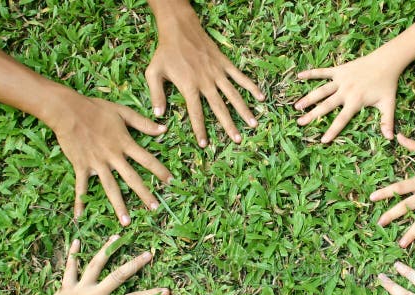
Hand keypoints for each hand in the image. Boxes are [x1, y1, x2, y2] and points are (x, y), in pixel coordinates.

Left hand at [20, 235, 168, 294]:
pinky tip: (76, 241)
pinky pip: (70, 268)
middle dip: (135, 264)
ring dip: (107, 250)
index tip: (166, 290)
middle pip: (118, 276)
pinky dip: (73, 254)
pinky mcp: (65, 287)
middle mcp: (93, 294)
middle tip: (148, 253)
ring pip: (95, 265)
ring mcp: (79, 288)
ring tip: (117, 236)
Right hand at [50, 93, 171, 223]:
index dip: (160, 171)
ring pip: (110, 188)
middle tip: (155, 209)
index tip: (171, 182)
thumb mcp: (122, 112)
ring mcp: (97, 163)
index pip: (147, 160)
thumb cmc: (95, 108)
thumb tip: (164, 129)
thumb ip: (143, 123)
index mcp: (124, 143)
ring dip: (119, 205)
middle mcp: (113, 156)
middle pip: (132, 178)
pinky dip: (80, 201)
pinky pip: (81, 187)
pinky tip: (79, 216)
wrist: (67, 110)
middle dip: (145, 194)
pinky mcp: (81, 166)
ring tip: (126, 221)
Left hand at [145, 4, 264, 146]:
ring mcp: (217, 72)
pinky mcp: (224, 64)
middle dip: (229, 125)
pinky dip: (251, 86)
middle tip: (237, 140)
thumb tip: (159, 115)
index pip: (195, 113)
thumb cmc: (165, 52)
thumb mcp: (154, 73)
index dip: (200, 129)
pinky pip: (240, 77)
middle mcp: (205, 82)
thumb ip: (156, 95)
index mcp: (189, 86)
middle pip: (219, 108)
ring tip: (253, 124)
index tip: (204, 144)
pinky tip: (260, 97)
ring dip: (244, 110)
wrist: (180, 29)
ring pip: (233, 95)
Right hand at [294, 52, 401, 142]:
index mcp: (355, 102)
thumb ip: (386, 121)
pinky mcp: (339, 70)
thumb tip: (390, 138)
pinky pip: (322, 72)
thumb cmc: (387, 84)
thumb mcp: (388, 104)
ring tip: (297, 106)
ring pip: (321, 91)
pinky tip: (299, 75)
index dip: (332, 131)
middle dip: (312, 115)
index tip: (323, 140)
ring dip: (308, 98)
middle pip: (326, 106)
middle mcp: (345, 92)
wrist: (386, 61)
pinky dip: (311, 73)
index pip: (341, 119)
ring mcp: (340, 80)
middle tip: (300, 122)